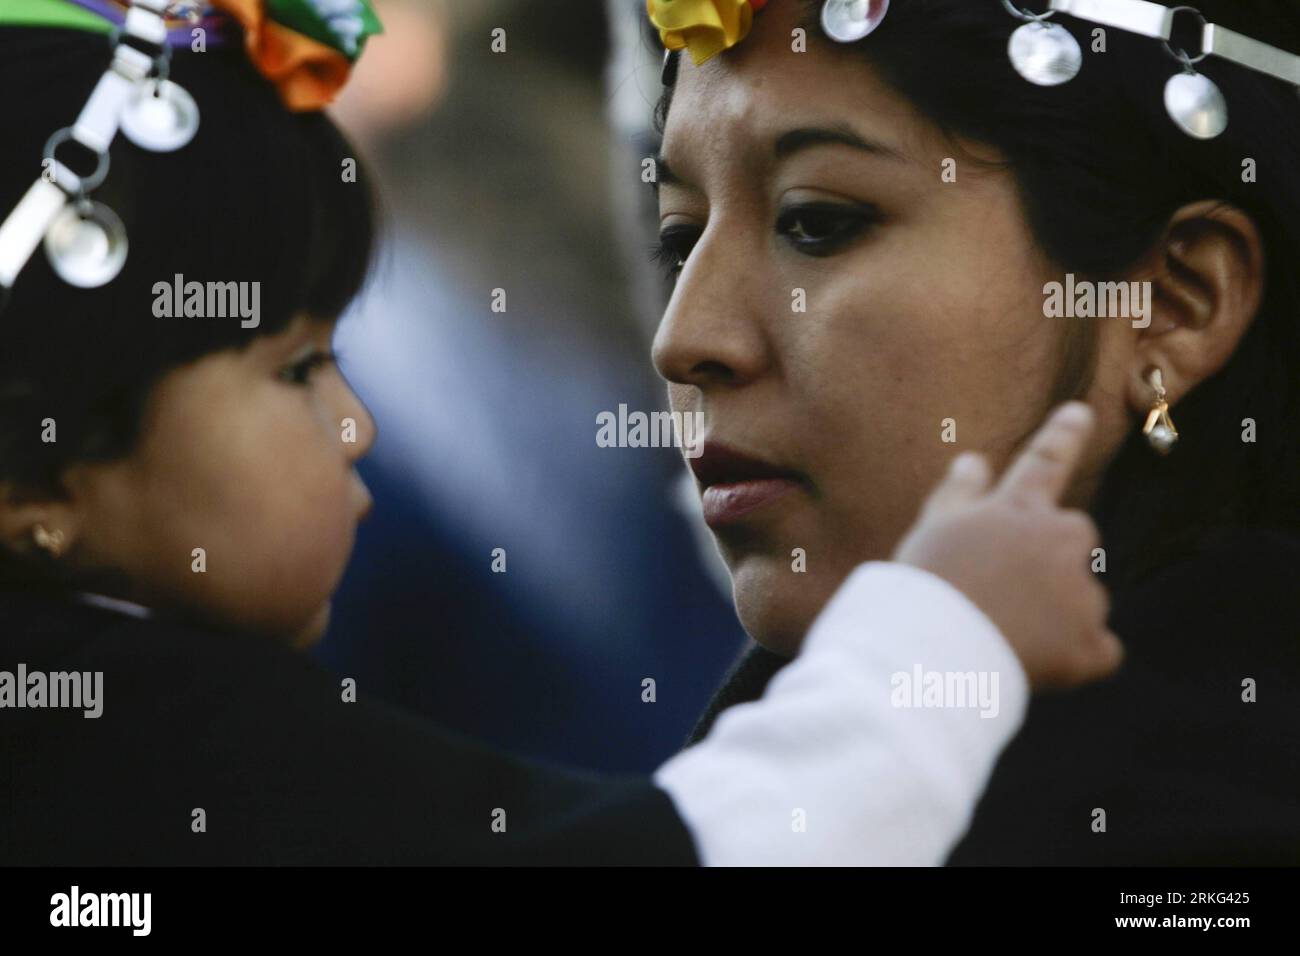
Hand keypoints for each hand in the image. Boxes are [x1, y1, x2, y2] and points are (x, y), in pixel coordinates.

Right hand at [892, 402, 1122, 688]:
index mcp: (1019, 508)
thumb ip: (959, 494)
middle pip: (1073, 536)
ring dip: (1056, 612)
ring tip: (1005, 634)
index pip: (1045, 461)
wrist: (931, 653)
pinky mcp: (1089, 643)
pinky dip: (1076, 658)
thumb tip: (973, 458)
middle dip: (1051, 557)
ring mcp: (1081, 592)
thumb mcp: (932, 529)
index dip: (1063, 434)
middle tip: (1004, 589)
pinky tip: (1037, 664)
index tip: (1080, 412)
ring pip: (1081, 597)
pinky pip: (1098, 649)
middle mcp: (1060, 539)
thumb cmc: (924, 586)